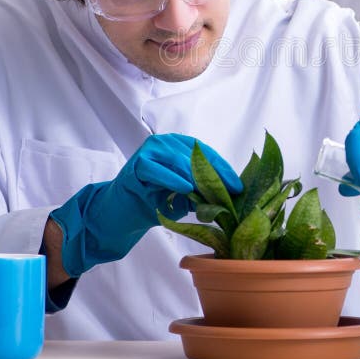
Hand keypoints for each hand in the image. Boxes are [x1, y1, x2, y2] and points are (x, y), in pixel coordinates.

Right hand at [49, 134, 241, 277]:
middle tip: (229, 192)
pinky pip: (156, 169)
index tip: (239, 186)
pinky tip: (186, 188)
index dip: (224, 169)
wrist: (120, 215)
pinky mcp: (135, 165)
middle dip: (214, 174)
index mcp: (178, 147)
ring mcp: (149, 152)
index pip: (207, 154)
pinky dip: (172, 178)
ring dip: (196, 176)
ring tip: (211, 191)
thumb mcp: (184, 198)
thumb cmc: (154, 203)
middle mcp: (165, 144)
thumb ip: (202, 193)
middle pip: (195, 155)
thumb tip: (228, 197)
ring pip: (177, 159)